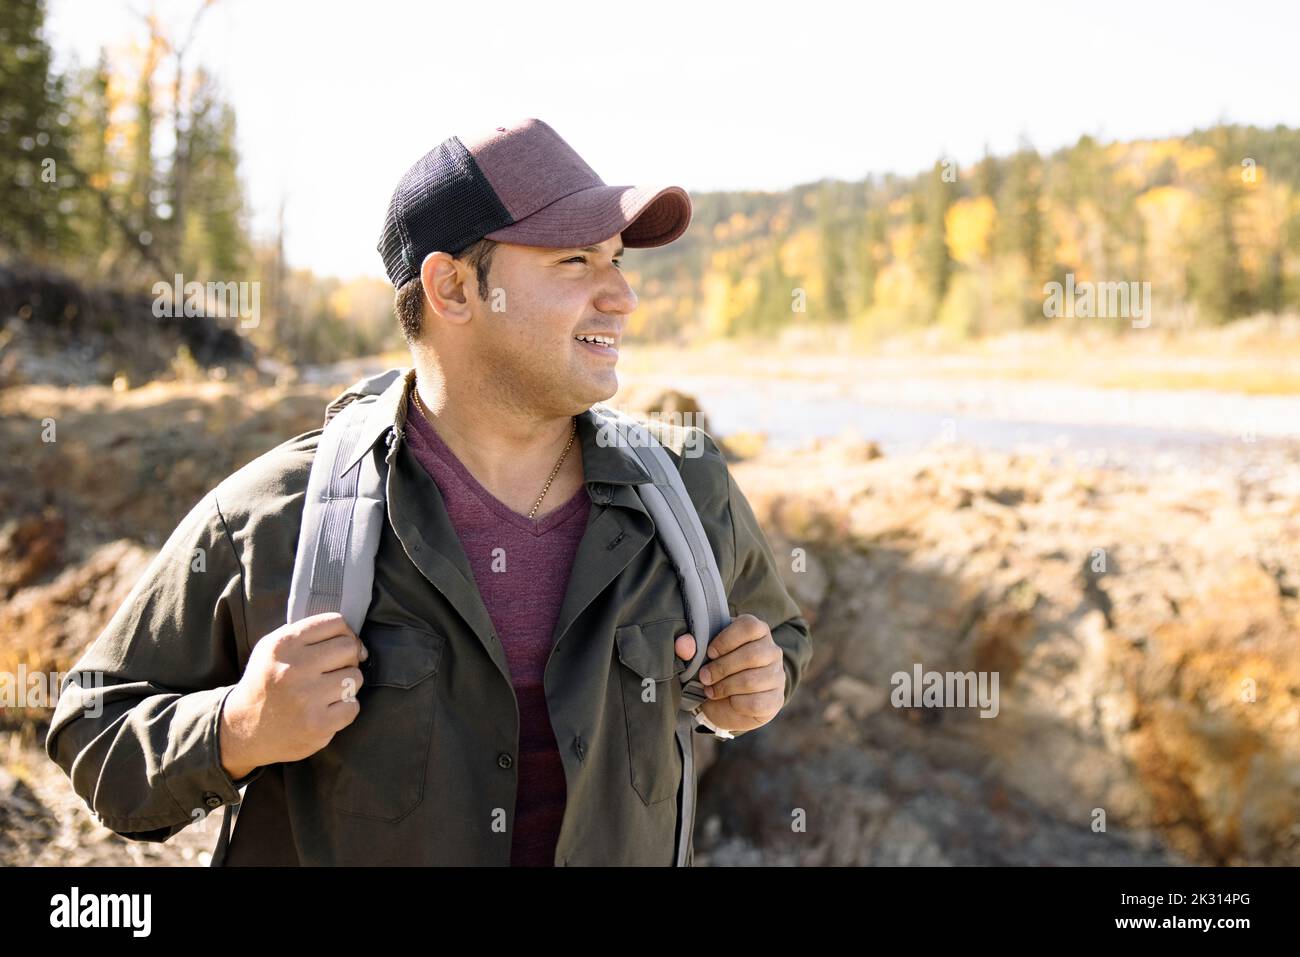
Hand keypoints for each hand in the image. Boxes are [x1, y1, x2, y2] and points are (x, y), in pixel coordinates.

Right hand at [219, 612, 368, 778]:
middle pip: (350, 648)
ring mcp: (306, 698)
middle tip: (334, 670)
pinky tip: (326, 710)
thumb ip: (307, 633)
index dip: (345, 633)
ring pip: (355, 677)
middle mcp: (294, 669)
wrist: (243, 728)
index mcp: (283, 644)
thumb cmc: (266, 681)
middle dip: (349, 658)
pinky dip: (344, 709)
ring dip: (347, 685)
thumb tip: (353, 639)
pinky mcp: (318, 724)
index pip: (335, 622)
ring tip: (327, 691)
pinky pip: (353, 706)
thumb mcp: (272, 647)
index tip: (340, 647)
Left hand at [673, 613, 785, 734]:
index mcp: (757, 631)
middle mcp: (772, 651)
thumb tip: (683, 646)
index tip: (710, 653)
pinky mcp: (775, 699)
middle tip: (704, 676)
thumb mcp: (702, 655)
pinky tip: (729, 701)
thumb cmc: (717, 669)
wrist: (727, 701)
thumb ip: (690, 646)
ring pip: (752, 680)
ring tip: (711, 690)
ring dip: (725, 687)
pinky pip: (756, 702)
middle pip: (752, 655)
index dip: (726, 640)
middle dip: (721, 668)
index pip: (749, 626)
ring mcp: (777, 676)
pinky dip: (736, 704)